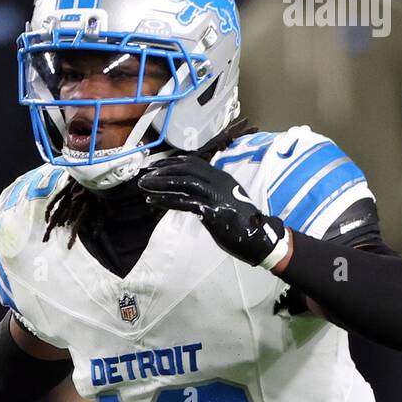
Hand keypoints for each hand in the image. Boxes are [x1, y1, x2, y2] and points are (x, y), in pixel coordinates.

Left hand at [138, 154, 288, 267]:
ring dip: (160, 184)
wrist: (258, 239)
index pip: (192, 162)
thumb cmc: (241, 223)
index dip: (171, 162)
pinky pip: (184, 203)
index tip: (154, 166)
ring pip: (183, 183)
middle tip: (144, 176)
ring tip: (144, 186)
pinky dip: (166, 201)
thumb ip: (209, 194)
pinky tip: (152, 201)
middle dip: (161, 171)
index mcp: (222, 177)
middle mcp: (219, 182)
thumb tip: (188, 195)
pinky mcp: (212, 212)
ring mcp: (216, 196)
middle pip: (185, 170)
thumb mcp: (226, 200)